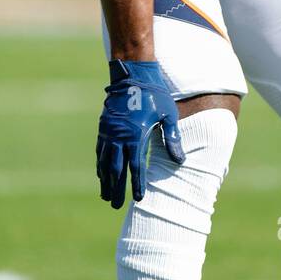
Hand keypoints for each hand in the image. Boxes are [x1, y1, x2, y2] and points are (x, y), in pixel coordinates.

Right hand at [96, 59, 184, 208]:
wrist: (133, 74)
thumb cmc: (155, 94)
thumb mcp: (168, 115)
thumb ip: (172, 138)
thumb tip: (180, 160)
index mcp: (136, 135)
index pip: (136, 166)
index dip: (137, 184)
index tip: (138, 198)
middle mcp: (119, 136)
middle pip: (116, 169)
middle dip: (116, 188)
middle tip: (116, 205)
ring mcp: (109, 132)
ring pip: (104, 161)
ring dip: (105, 180)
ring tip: (106, 195)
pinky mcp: (104, 126)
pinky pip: (100, 150)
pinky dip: (100, 164)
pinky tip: (101, 173)